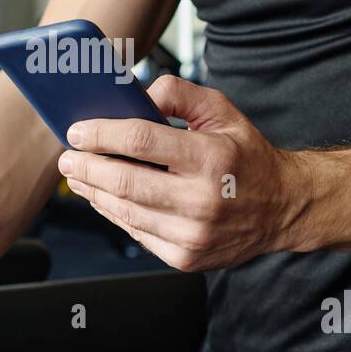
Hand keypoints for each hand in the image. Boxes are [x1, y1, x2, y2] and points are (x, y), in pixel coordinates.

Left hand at [59, 75, 306, 271]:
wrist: (282, 208)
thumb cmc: (247, 157)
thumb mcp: (222, 112)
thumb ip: (179, 93)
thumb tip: (136, 95)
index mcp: (211, 158)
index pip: (141, 141)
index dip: (101, 134)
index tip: (77, 131)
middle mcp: (202, 200)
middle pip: (123, 181)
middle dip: (85, 167)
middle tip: (68, 156)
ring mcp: (193, 235)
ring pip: (123, 211)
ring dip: (93, 192)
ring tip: (79, 176)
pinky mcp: (185, 258)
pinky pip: (136, 232)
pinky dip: (114, 213)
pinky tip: (104, 198)